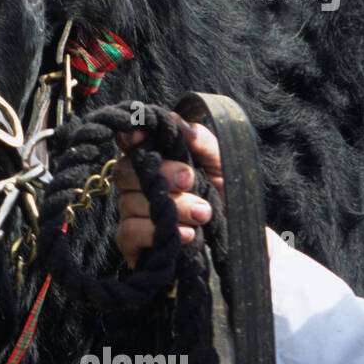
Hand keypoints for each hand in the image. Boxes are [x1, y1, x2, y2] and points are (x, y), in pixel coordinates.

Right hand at [112, 113, 223, 269]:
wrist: (239, 243)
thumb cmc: (227, 198)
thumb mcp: (224, 165)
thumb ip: (202, 142)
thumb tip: (176, 119)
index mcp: (155, 161)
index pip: (129, 144)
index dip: (128, 137)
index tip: (139, 136)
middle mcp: (137, 186)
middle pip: (124, 170)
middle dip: (161, 174)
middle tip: (190, 180)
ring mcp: (132, 214)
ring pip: (130, 202)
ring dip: (172, 207)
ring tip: (204, 214)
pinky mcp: (131, 244)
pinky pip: (129, 231)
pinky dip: (155, 231)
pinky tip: (187, 234)